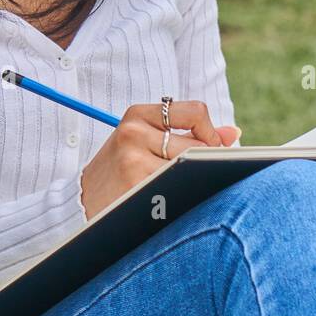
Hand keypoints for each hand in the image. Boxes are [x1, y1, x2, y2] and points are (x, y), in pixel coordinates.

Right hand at [79, 100, 241, 220]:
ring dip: (194, 183)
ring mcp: (132, 160)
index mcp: (137, 114)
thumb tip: (235, 133)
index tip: (211, 149)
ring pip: (189, 169)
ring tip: (180, 190)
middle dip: (206, 164)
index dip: (210, 133)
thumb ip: (189, 134)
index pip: (195, 112)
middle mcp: (133, 132)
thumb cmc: (122, 169)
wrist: (80, 201)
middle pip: (197, 146)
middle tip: (198, 177)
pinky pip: (177, 190)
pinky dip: (183, 197)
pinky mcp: (134, 187)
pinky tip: (172, 202)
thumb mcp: (146, 140)